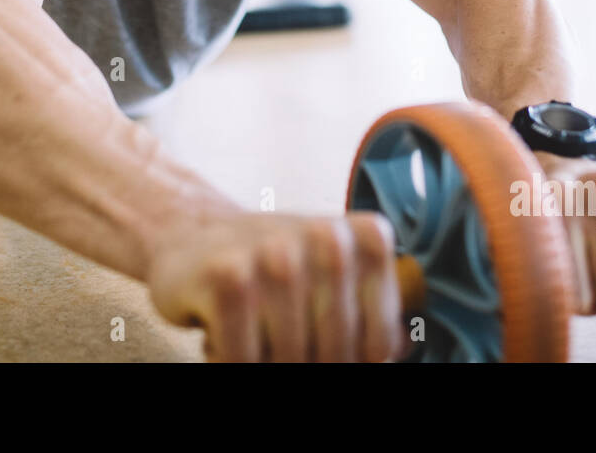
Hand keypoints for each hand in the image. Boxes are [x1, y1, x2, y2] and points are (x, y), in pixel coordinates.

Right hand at [147, 212, 405, 362]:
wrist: (192, 232)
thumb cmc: (273, 265)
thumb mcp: (333, 273)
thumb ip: (375, 307)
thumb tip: (403, 350)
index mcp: (364, 237)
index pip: (380, 342)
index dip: (353, 362)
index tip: (326, 348)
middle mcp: (326, 239)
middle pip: (337, 354)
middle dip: (308, 363)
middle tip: (282, 343)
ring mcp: (276, 256)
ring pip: (291, 360)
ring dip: (267, 360)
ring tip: (253, 331)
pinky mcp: (227, 277)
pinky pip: (243, 359)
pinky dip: (230, 360)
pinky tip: (223, 333)